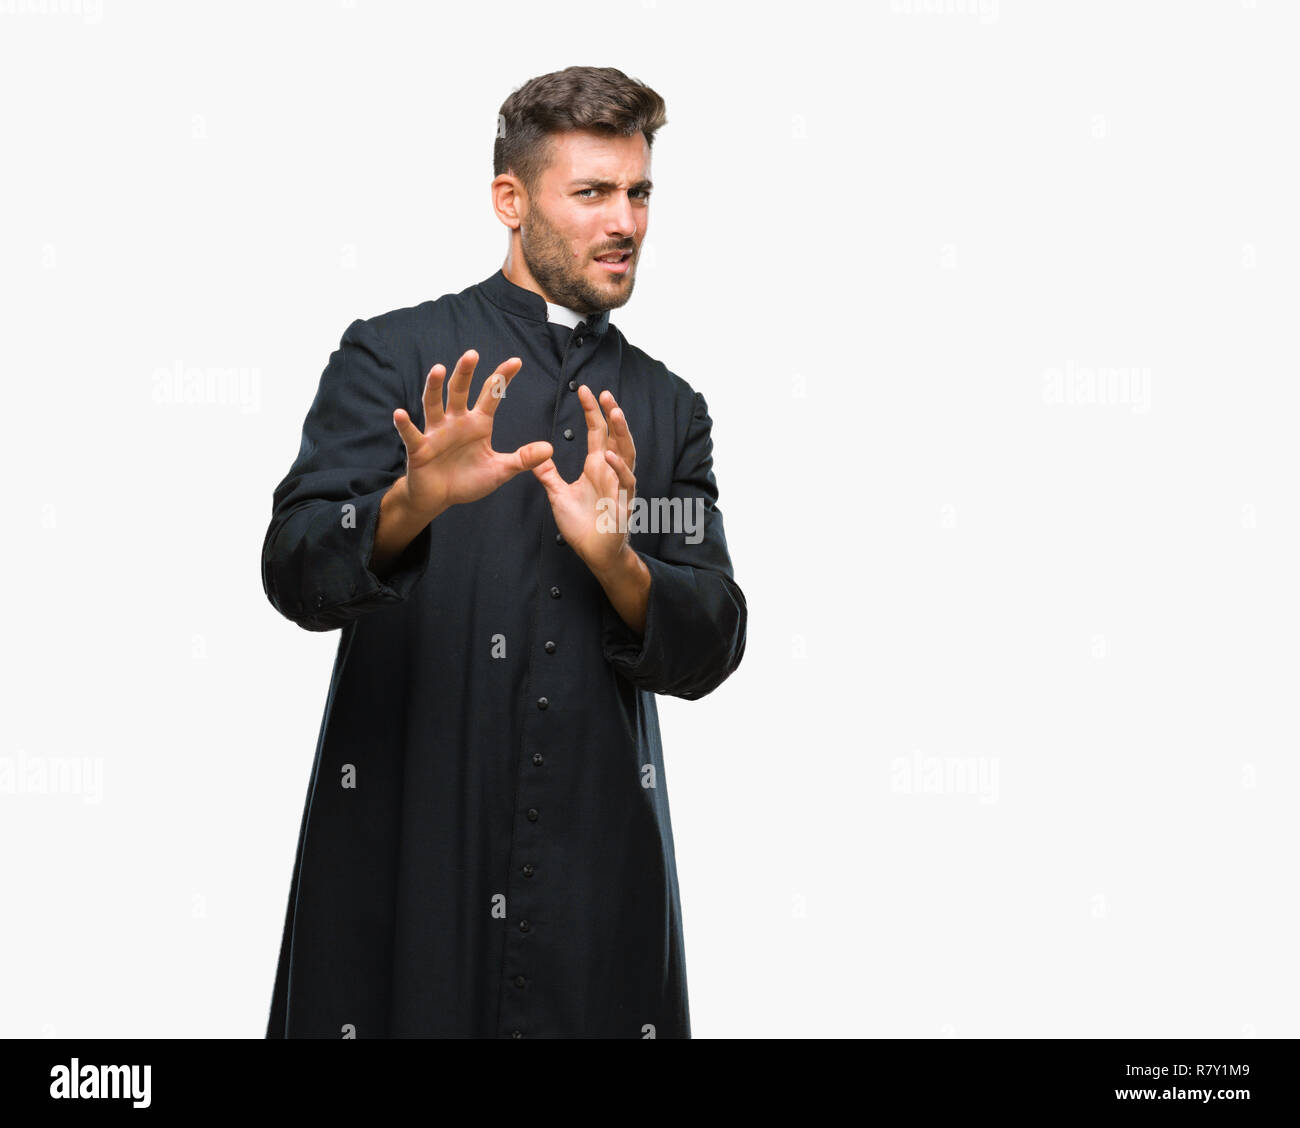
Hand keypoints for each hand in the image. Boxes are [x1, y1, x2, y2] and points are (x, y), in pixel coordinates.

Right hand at [393, 349, 552, 518]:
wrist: (440, 497)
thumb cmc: (468, 480)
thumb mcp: (500, 471)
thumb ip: (522, 459)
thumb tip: (550, 449)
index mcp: (478, 423)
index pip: (491, 395)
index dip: (502, 378)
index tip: (516, 361)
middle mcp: (456, 421)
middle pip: (460, 391)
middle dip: (466, 372)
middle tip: (472, 354)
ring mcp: (436, 432)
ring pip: (434, 404)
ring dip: (435, 387)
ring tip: (438, 369)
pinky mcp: (419, 448)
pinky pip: (411, 434)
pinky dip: (405, 424)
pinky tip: (400, 414)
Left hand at [532, 386, 637, 575]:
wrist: (595, 552)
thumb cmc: (582, 525)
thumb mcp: (558, 495)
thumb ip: (549, 475)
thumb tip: (535, 458)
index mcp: (597, 467)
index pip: (597, 432)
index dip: (592, 411)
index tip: (585, 389)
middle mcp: (611, 471)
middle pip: (615, 436)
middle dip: (611, 414)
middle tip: (603, 393)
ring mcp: (620, 486)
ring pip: (627, 453)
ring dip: (621, 433)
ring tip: (614, 413)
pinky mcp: (623, 503)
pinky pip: (625, 482)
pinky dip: (618, 468)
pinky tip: (608, 456)